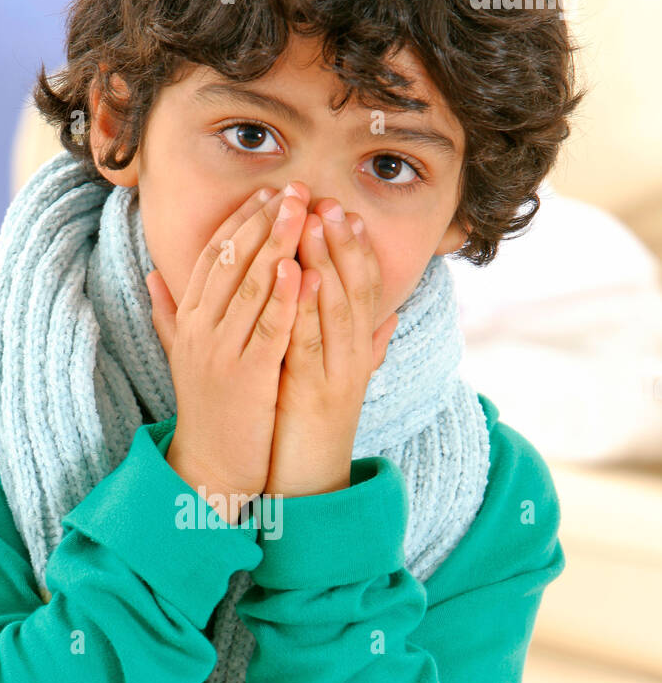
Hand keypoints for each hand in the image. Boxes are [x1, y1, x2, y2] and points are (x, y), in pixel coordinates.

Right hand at [146, 185, 305, 524]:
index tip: (268, 192)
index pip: (212, 257)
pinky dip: (284, 298)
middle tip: (293, 188)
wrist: (210, 465)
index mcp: (188, 321)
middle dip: (264, 220)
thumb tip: (150, 276)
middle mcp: (200, 331)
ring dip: (277, 245)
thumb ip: (168, 314)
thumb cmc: (206, 408)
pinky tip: (301, 269)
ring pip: (250, 287)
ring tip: (302, 211)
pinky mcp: (247, 377)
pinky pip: (267, 330)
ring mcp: (221, 353)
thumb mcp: (181, 356)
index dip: (240, 221)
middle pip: (231, 262)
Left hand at [264, 191, 398, 499]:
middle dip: (341, 242)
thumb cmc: (314, 426)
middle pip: (354, 288)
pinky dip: (304, 305)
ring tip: (312, 221)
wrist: (311, 482)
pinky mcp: (312, 391)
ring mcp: (337, 373)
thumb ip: (363, 345)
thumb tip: (387, 316)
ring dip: (324, 260)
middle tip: (327, 200)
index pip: (363, 288)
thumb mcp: (338, 378)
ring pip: (335, 307)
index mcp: (358, 349)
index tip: (344, 211)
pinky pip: (309, 340)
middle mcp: (354, 356)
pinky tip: (295, 275)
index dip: (355, 249)